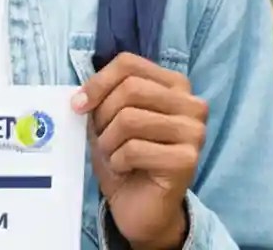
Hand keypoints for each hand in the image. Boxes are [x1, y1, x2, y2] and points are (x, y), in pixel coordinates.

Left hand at [71, 53, 207, 249]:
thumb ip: (102, 99)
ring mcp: (194, 132)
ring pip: (129, 119)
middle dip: (103, 115)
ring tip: (113, 155)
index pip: (129, 63)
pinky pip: (134, 149)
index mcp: (175, 85)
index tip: (78, 105)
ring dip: (108, 141)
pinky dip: (118, 161)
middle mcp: (192, 104)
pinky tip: (126, 170)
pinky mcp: (187, 159)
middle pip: (130, 88)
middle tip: (101, 139)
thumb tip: (81, 96)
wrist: (142, 208)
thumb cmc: (126, 160)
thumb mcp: (109, 121)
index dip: (98, 82)